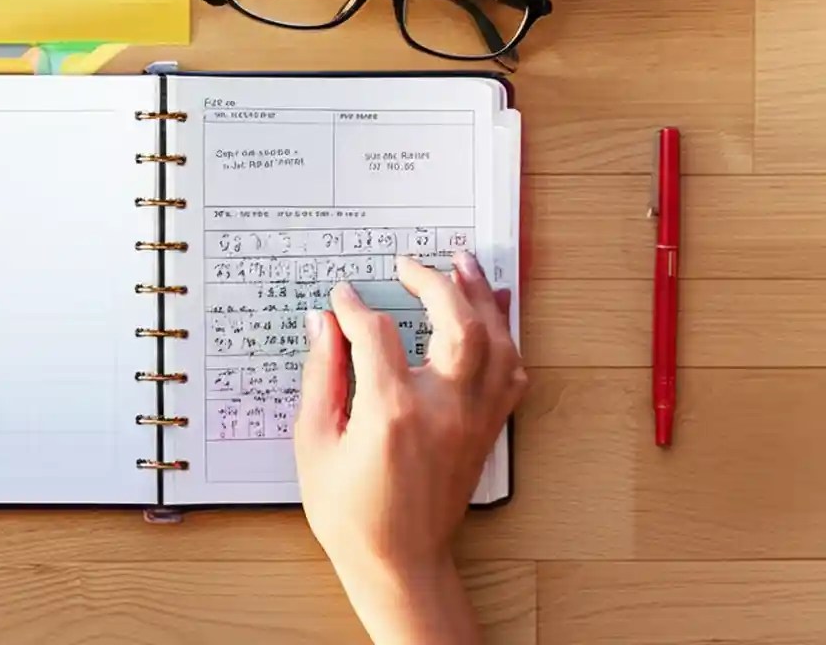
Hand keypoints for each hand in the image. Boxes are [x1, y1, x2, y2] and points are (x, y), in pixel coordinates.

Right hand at [294, 252, 525, 644]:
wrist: (399, 563)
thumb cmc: (349, 513)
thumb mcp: (315, 443)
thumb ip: (321, 376)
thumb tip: (323, 325)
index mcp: (391, 411)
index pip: (375, 332)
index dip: (354, 307)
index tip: (341, 296)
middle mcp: (443, 409)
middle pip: (457, 321)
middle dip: (433, 281)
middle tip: (408, 263)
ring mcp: (472, 419)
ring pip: (496, 342)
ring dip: (483, 297)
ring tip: (465, 264)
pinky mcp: (486, 431)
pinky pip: (511, 375)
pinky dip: (506, 340)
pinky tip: (495, 317)